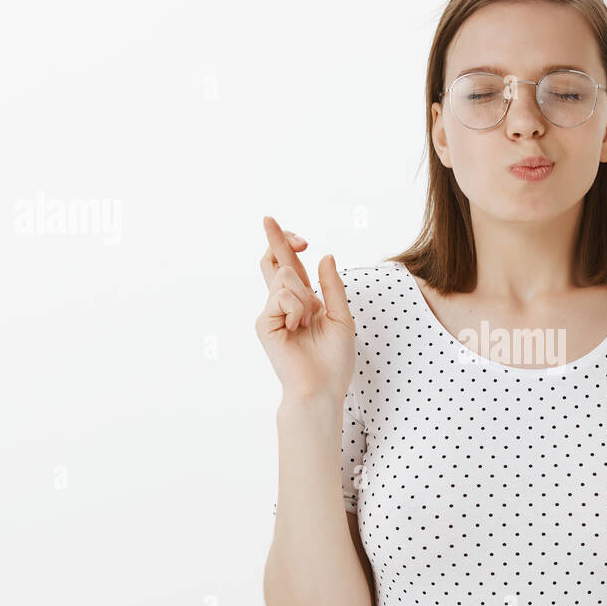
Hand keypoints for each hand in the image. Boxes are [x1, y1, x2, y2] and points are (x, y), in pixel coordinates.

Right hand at [255, 215, 354, 400]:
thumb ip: (333, 286)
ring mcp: (272, 313)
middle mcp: (284, 304)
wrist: (322, 388)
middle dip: (275, 237)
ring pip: (285, 278)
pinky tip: (297, 327)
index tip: (293, 235)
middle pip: (274, 262)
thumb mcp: (342, 316)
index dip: (285, 243)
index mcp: (303, 301)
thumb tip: (325, 255)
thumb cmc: (334, 359)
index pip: (289, 265)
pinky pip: (281, 296)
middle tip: (268, 217)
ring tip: (306, 323)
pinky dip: (296, 308)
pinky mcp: (265, 323)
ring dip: (303, 295)